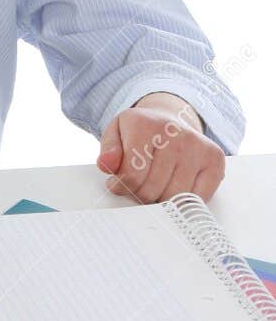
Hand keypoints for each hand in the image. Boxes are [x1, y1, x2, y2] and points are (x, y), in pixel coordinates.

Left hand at [96, 92, 224, 203]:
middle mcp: (175, 132)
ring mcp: (197, 145)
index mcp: (144, 123)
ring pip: (174, 197)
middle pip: (152, 188)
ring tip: (156, 185)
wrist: (171, 120)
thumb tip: (106, 164)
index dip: (122, 186)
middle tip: (138, 185)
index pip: (132, 174)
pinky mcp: (215, 159)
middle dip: (141, 193)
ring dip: (161, 199)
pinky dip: (184, 201)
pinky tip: (176, 186)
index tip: (118, 183)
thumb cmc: (141, 132)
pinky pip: (198, 198)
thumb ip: (108, 150)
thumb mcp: (116, 133)